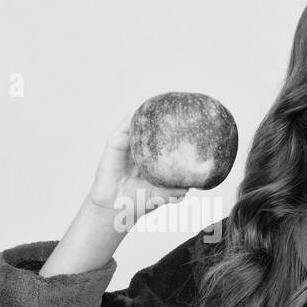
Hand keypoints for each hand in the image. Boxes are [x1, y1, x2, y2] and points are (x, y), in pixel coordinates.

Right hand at [86, 109, 189, 225]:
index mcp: (154, 158)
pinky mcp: (115, 142)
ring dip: (149, 109)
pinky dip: (133, 115)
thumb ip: (175, 190)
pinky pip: (125, 125)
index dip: (177, 130)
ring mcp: (128, 144)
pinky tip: (142, 106)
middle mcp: (142, 148)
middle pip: (154, 127)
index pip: (167, 139)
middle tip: (179, 104)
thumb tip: (192, 185)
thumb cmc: (137, 202)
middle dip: (164, 115)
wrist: (114, 209)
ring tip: (162, 98)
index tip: (191, 119)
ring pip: (139, 122)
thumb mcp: (161, 195)